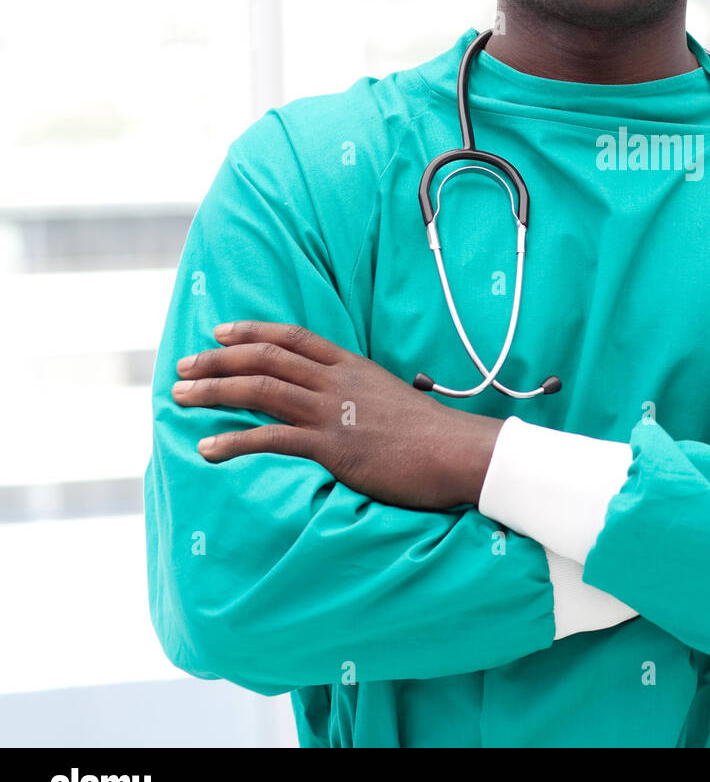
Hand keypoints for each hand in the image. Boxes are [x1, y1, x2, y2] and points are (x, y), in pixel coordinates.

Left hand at [172, 321, 502, 510]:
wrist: (457, 450)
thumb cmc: (431, 432)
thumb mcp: (393, 399)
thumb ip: (364, 395)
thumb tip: (349, 405)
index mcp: (352, 365)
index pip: (293, 337)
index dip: (251, 331)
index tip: (219, 332)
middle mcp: (337, 381)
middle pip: (266, 358)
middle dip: (217, 359)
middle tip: (183, 365)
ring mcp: (332, 411)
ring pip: (260, 389)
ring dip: (214, 390)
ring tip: (180, 396)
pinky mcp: (332, 445)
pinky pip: (271, 439)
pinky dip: (234, 441)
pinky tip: (208, 448)